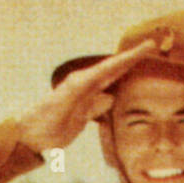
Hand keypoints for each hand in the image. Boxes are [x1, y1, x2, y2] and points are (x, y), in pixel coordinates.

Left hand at [16, 38, 158, 152]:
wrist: (31, 136)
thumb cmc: (43, 122)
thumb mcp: (63, 109)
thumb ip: (83, 101)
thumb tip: (109, 96)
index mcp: (82, 82)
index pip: (112, 66)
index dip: (131, 57)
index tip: (148, 47)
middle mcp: (85, 85)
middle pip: (114, 69)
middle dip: (133, 59)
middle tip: (152, 47)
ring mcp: (86, 97)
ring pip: (112, 81)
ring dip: (128, 73)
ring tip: (145, 64)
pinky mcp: (85, 109)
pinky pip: (106, 98)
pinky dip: (119, 93)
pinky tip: (126, 94)